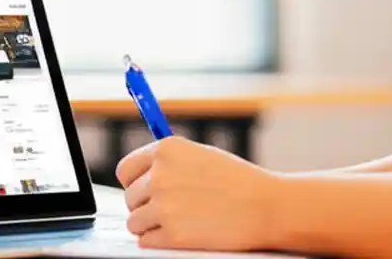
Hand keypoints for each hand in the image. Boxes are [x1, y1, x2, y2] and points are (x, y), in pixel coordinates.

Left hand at [115, 136, 282, 250]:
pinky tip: (182, 233)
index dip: (134, 182)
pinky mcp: (172, 235)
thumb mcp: (201, 155)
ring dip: (151, 225)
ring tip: (179, 221)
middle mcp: (160, 175)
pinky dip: (159, 241)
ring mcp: (164, 206)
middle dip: (146, 205)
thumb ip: (170, 162)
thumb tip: (143, 174)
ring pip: (135, 222)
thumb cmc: (239, 181)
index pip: (126, 169)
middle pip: (130, 198)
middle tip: (171, 209)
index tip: (143, 190)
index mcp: (166, 150)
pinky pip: (146, 241)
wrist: (266, 206)